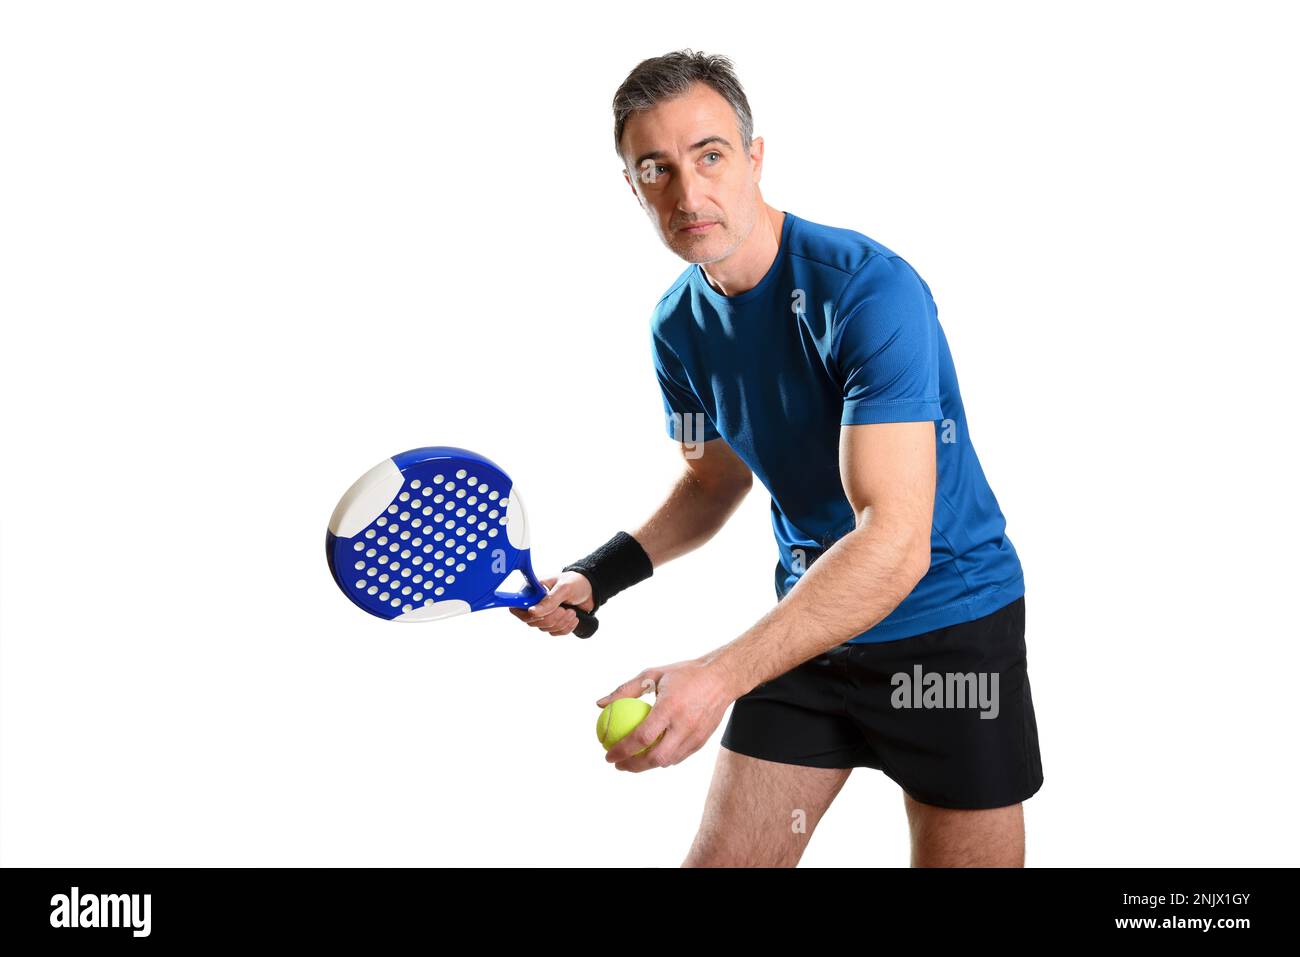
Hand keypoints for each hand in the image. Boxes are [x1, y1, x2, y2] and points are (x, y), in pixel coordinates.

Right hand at [509, 571, 594, 635]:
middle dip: (551, 618)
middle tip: (564, 609)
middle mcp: (535, 603)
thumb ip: (548, 601)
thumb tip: (531, 611)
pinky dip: (566, 627)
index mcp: (533, 591)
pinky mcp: (554, 622)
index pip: (518, 607)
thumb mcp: (563, 588)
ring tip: (572, 611)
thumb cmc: (576, 582)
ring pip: (544, 628)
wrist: (591, 590)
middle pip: (532, 621)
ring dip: (561, 622)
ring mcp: (544, 614)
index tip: (542, 613)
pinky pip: (555, 632)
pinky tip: (573, 618)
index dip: (528, 614)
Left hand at [597, 658, 737, 771]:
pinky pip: (678, 757)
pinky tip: (651, 753)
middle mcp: (684, 725)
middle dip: (632, 766)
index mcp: (669, 707)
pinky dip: (662, 759)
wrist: (722, 678)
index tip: (607, 755)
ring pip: (667, 761)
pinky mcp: (702, 741)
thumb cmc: (683, 674)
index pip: (641, 737)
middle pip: (654, 758)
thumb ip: (625, 690)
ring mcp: (695, 735)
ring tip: (631, 761)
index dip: (622, 750)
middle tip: (617, 764)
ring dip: (646, 765)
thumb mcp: (652, 674)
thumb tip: (600, 705)